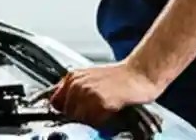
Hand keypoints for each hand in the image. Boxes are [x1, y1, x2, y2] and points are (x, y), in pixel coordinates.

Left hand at [48, 60, 163, 127]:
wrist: (140, 73)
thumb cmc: (120, 77)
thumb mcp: (91, 77)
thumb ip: (76, 90)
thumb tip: (64, 108)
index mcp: (73, 77)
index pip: (55, 102)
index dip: (64, 111)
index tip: (72, 115)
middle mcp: (78, 84)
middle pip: (67, 113)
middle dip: (79, 117)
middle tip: (94, 114)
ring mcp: (88, 93)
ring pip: (79, 120)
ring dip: (90, 121)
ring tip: (102, 113)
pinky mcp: (101, 103)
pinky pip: (94, 123)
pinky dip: (102, 123)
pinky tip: (110, 112)